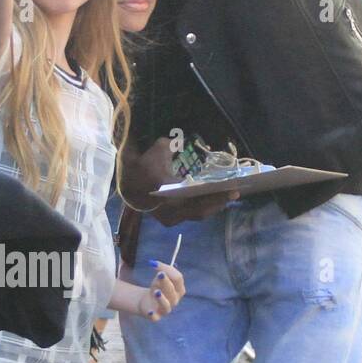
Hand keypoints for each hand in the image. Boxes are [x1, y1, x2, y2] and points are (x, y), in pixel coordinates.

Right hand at [120, 136, 238, 220]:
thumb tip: (180, 142)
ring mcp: (169, 218)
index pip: (197, 197)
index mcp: (167, 194)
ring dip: (212, 206)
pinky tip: (213, 201)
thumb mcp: (157, 151)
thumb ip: (171, 145)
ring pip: (196, 215)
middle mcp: (169, 210)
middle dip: (219, 201)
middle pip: (200, 210)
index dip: (215, 194)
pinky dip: (202, 208)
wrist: (125, 186)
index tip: (231, 188)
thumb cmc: (142, 167)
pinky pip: (191, 216)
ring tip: (227, 197)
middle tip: (235, 192)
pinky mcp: (169, 220)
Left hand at [137, 262, 184, 320]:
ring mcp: (166, 309)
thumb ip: (161, 269)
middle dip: (166, 282)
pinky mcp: (156, 317)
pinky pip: (156, 317)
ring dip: (162, 298)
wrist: (148, 302)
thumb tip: (155, 263)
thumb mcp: (159, 277)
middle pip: (172, 290)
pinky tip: (149, 311)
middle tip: (160, 274)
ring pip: (166, 305)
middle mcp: (175, 300)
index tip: (154, 263)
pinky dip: (153, 315)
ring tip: (156, 292)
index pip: (178, 278)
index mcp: (179, 289)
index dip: (168, 270)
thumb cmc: (157, 287)